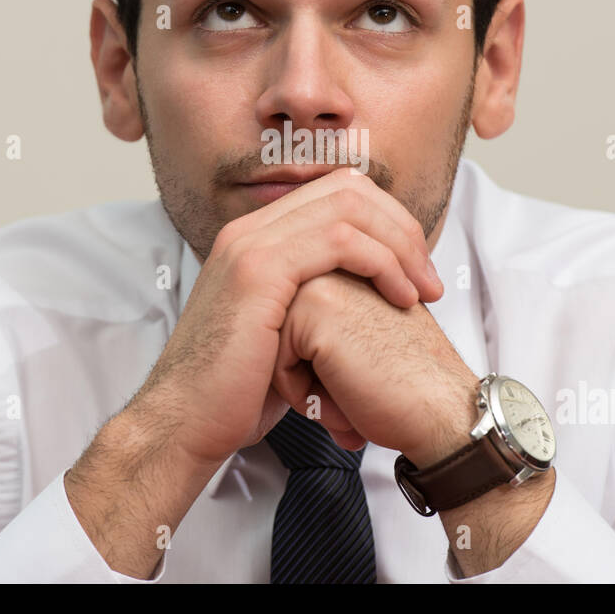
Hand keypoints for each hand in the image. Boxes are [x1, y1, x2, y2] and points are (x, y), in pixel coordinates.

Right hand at [129, 168, 445, 469]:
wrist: (185, 425)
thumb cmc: (234, 393)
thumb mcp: (283, 335)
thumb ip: (315, 303)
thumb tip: (362, 300)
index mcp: (255, 238)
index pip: (335, 194)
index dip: (386, 221)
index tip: (416, 269)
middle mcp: (250, 230)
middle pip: (348, 189)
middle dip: (400, 227)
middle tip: (429, 278)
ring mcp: (251, 245)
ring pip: (350, 207)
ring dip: (399, 245)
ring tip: (423, 290)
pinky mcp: (259, 271)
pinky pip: (340, 241)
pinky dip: (382, 263)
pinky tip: (400, 297)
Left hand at [270, 270, 479, 461]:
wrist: (443, 415)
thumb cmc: (405, 388)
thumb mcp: (360, 341)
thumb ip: (326, 325)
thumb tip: (277, 346)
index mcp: (347, 269)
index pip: (293, 326)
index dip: (319, 367)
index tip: (365, 376)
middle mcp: (334, 265)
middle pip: (280, 332)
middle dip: (309, 373)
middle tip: (361, 387)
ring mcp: (323, 279)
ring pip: (273, 345)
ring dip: (305, 384)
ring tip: (352, 394)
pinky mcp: (314, 306)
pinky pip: (274, 360)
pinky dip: (301, 393)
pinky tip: (344, 398)